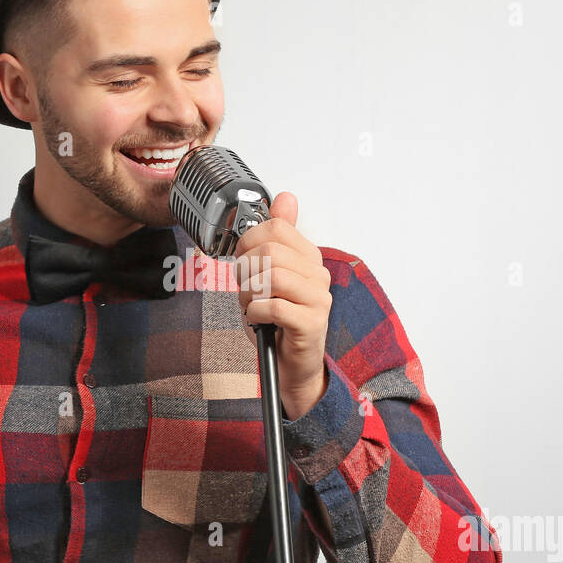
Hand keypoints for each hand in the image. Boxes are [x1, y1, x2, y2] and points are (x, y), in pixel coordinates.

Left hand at [233, 191, 330, 421]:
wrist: (292, 365)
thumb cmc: (278, 321)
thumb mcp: (272, 273)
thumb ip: (279, 236)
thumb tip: (286, 198)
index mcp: (308, 257)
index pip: (276, 227)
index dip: (249, 241)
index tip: (244, 260)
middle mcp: (317, 275)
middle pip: (271, 251)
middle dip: (246, 270)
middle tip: (245, 288)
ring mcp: (318, 299)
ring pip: (272, 277)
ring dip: (249, 293)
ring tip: (251, 304)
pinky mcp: (312, 324)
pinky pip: (272, 306)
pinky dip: (255, 313)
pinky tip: (258, 319)